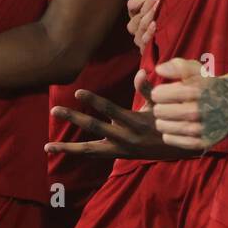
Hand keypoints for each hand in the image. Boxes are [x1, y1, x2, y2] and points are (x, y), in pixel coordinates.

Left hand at [45, 70, 191, 160]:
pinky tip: (59, 149)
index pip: (110, 109)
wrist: (178, 149)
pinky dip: (77, 151)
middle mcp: (125, 138)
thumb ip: (148, 89)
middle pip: (94, 128)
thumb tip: (140, 72)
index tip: (77, 92)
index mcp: (135, 122)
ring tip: (48, 146)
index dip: (93, 101)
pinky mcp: (117, 155)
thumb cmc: (169, 120)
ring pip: (89, 150)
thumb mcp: (161, 105)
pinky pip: (94, 153)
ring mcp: (120, 149)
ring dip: (68, 147)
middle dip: (73, 118)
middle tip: (53, 109)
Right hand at [126, 0, 160, 49]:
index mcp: (134, 14)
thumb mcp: (156, 4)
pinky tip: (155, 24)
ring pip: (140, 25)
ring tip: (159, 5)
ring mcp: (139, 38)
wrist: (173, 40)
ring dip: (150, 14)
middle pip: (136, 14)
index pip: (132, 5)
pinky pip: (144, 41)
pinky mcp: (145, 49)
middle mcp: (134, 27)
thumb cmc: (164, 17)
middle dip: (148, 3)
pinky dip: (149, 32)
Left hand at [150, 57, 223, 151]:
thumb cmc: (209, 85)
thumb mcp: (196, 70)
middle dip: (161, 106)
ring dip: (163, 121)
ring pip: (163, 127)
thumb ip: (177, 66)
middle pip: (159, 111)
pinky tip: (175, 126)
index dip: (159, 92)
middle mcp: (198, 111)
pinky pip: (171, 140)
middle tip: (168, 105)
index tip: (164, 93)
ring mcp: (200, 129)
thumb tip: (158, 70)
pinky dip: (169, 134)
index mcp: (195, 91)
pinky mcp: (202, 142)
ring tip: (171, 116)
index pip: (158, 95)